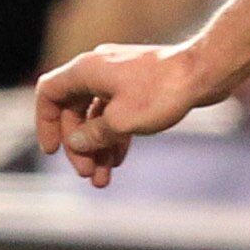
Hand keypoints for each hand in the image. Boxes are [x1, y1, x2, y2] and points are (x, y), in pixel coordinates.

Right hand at [32, 41, 208, 184]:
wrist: (204, 72)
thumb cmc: (162, 93)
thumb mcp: (120, 122)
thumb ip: (92, 135)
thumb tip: (75, 144)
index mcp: (85, 70)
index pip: (49, 94)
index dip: (45, 123)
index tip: (53, 151)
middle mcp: (97, 70)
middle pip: (72, 110)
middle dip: (78, 145)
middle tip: (87, 174)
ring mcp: (118, 77)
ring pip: (96, 115)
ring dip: (96, 147)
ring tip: (101, 179)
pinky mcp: (138, 86)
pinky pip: (116, 113)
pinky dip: (114, 136)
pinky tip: (117, 161)